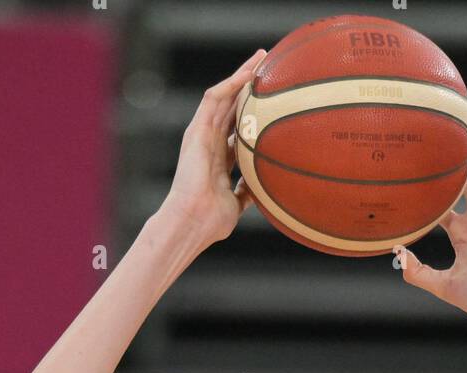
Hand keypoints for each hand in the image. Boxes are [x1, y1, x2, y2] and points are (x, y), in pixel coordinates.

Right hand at [160, 49, 266, 247]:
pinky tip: (249, 72)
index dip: (253, 112)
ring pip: (224, 95)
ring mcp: (202, 134)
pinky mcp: (196, 129)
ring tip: (262, 58)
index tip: (273, 100)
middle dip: (249, 85)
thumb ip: (247, 192)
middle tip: (270, 66)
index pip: (237, 127)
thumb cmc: (212, 220)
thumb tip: (265, 189)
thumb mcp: (237, 204)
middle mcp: (210, 142)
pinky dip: (231, 84)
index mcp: (219, 158)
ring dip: (242, 75)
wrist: (193, 221)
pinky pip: (214, 98)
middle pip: (232, 106)